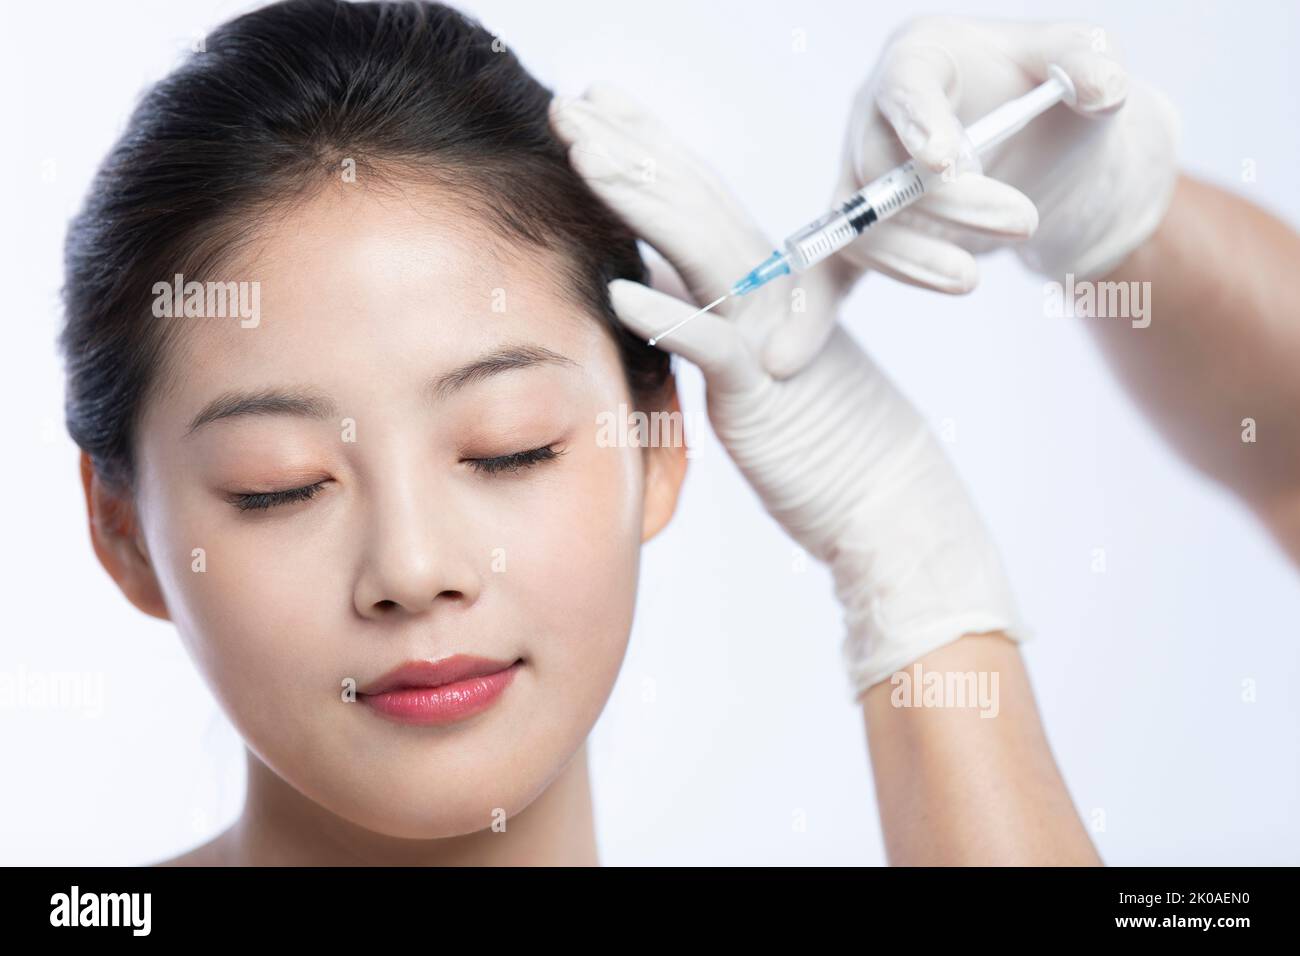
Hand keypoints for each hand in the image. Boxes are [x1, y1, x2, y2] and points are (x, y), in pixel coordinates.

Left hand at [549, 86, 1024, 700]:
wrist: (882, 493)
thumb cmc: (815, 434)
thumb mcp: (747, 359)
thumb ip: (702, 308)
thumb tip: (650, 274)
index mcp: (759, 282)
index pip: (695, 196)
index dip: (644, 143)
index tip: (595, 100)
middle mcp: (765, 293)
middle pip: (691, 202)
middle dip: (628, 147)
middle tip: (570, 100)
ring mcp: (765, 338)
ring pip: (700, 253)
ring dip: (639, 200)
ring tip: (583, 154)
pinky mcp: (762, 395)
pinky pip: (714, 351)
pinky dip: (670, 319)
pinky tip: (619, 290)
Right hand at [835, 16, 1180, 292]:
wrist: (1038, 143)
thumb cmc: (1052, 90)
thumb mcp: (1083, 59)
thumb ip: (1093, 63)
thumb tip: (1103, 90)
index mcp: (921, 57)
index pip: (905, 87)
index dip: (920, 124)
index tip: (945, 164)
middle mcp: (875, 115)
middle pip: (882, 167)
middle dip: (947, 204)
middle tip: (1024, 221)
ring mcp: (863, 176)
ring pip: (862, 229)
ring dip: (912, 261)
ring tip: (971, 279)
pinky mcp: (867, 231)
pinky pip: (831, 270)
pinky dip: (814, 312)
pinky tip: (788, 359)